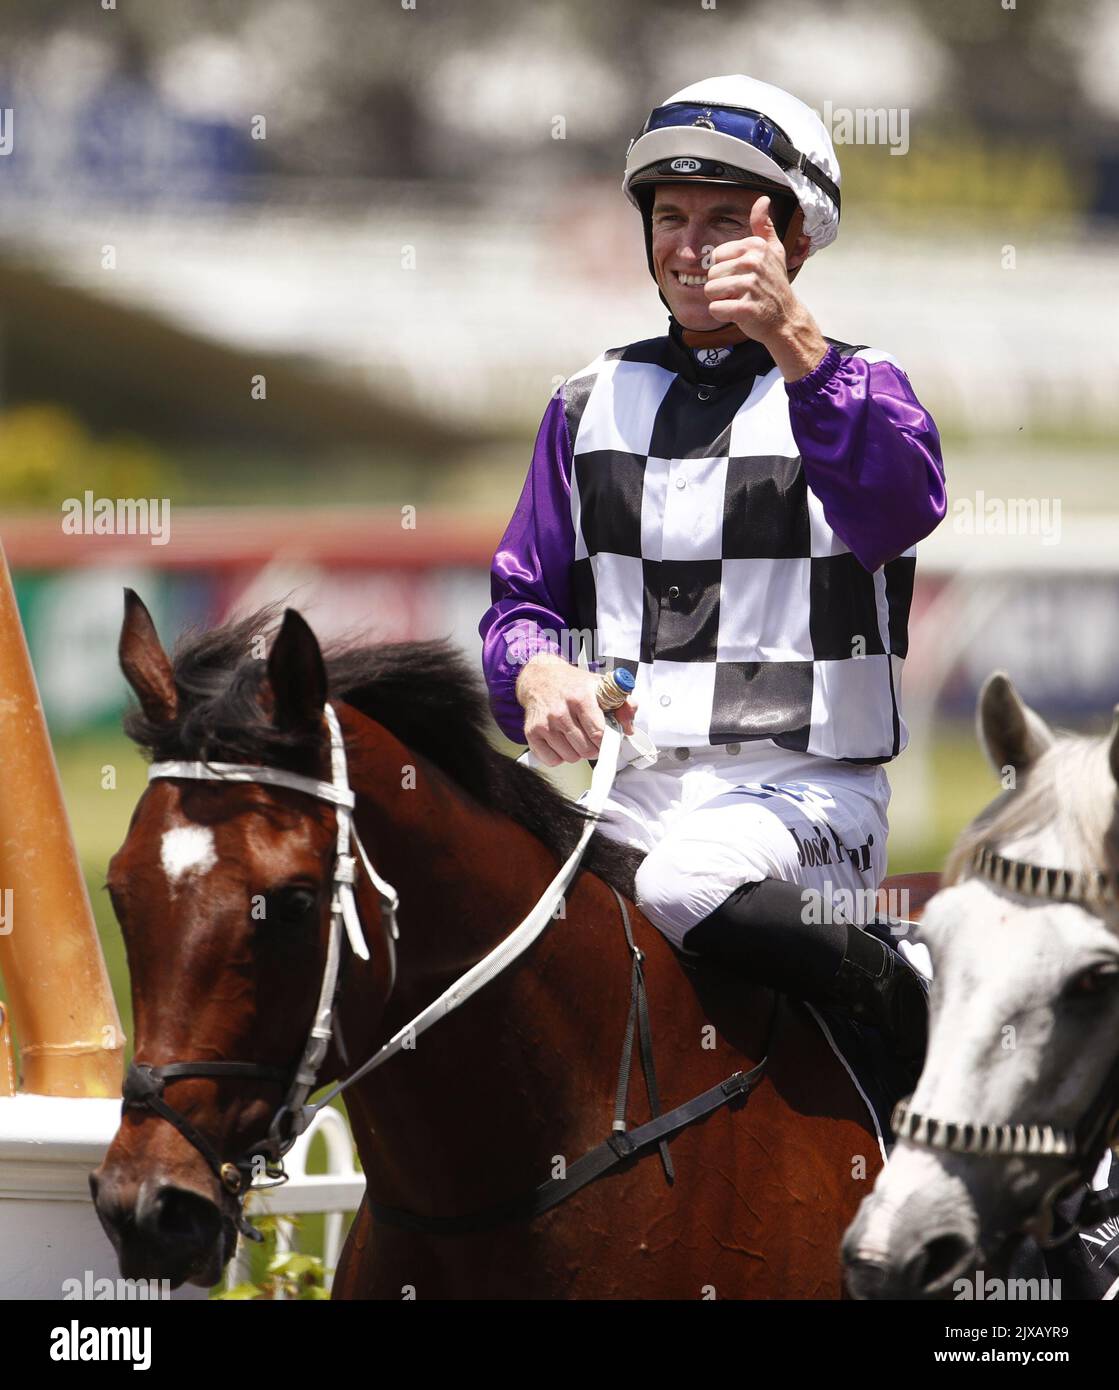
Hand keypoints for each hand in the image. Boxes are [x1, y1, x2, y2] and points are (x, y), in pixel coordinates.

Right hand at [515, 653, 638, 766]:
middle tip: (591, 737)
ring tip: (575, 737)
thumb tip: (629, 727)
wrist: (540, 677)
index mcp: (580, 698)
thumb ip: (622, 704)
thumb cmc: (571, 684)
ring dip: (577, 752)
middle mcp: (560, 711)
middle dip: (594, 747)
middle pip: (586, 749)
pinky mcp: (532, 733)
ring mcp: (545, 724)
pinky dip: (559, 756)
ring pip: (570, 757)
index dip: (607, 741)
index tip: (608, 740)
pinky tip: (561, 742)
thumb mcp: (601, 686)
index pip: (599, 733)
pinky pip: (552, 760)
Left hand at [704, 196, 796, 342]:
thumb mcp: (773, 251)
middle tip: (742, 292)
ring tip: (740, 301)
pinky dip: (722, 314)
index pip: (716, 256)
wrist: (786, 318)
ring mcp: (751, 286)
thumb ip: (764, 226)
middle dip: (721, 287)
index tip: (743, 276)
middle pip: (710, 274)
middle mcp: (754, 262)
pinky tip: (739, 313)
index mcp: (755, 246)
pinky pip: (715, 309)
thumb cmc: (775, 284)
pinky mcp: (747, 309)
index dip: (725, 270)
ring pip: (710, 291)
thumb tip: (763, 199)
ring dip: (721, 300)